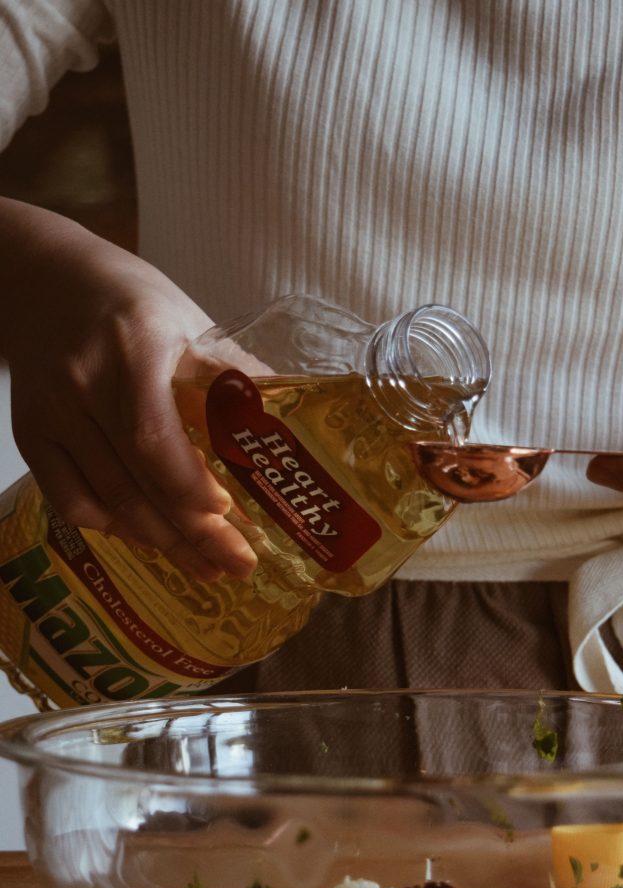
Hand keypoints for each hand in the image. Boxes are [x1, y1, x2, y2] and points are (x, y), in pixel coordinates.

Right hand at [1, 200, 256, 581]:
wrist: (42, 282)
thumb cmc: (127, 301)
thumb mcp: (188, 320)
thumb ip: (232, 377)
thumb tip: (288, 429)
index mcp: (133, 345)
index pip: (152, 435)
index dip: (188, 485)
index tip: (227, 512)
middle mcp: (83, 382)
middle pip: (136, 480)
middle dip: (192, 532)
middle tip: (237, 563)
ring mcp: (50, 412)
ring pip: (107, 500)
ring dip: (162, 541)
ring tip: (206, 566)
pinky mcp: (29, 434)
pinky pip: (71, 501)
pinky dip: (115, 527)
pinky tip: (152, 539)